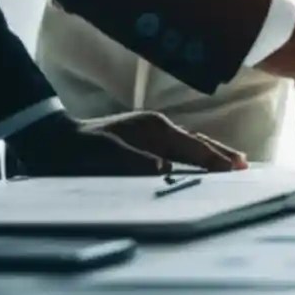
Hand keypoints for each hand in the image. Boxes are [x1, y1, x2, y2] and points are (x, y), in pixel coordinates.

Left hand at [7, 111, 248, 175]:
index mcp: (153, 128)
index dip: (215, 160)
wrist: (50, 138)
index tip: (236, 169)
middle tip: (244, 165)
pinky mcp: (144, 136)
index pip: (193, 147)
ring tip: (232, 161)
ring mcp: (150, 129)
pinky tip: (199, 159)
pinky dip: (196, 152)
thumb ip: (134, 162)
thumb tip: (162, 168)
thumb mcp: (103, 157)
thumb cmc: (76, 151)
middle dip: (221, 153)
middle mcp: (156, 125)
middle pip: (197, 140)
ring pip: (190, 141)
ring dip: (211, 152)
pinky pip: (180, 144)